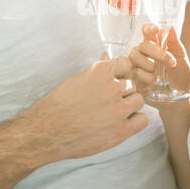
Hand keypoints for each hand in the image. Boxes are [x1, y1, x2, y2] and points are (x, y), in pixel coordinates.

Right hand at [0, 52, 147, 162]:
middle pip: (132, 84)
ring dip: (130, 105)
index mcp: (100, 72)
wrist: (47, 132)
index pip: (125, 63)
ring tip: (114, 114)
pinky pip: (142, 119)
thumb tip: (107, 56)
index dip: (120, 73)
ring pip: (139, 100)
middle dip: (123, 92)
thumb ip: (97, 71)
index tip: (114, 80)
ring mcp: (118, 110)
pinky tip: (122, 124)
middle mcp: (112, 88)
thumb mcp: (76, 80)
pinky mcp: (121, 130)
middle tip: (109, 102)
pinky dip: (135, 121)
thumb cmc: (57, 105)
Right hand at [119, 23, 189, 97]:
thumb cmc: (180, 78)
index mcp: (156, 46)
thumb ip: (175, 43)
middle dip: (157, 52)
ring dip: (148, 64)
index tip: (155, 29)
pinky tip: (153, 83)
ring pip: (134, 55)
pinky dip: (145, 77)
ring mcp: (137, 66)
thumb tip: (170, 26)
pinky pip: (132, 71)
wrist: (178, 99)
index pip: (147, 32)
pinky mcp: (132, 78)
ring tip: (158, 74)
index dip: (149, 28)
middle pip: (142, 44)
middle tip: (170, 62)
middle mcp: (144, 54)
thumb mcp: (182, 59)